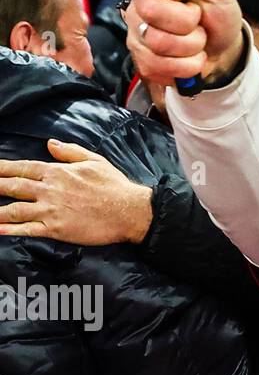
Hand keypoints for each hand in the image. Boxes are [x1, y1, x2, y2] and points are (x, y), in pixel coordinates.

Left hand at [0, 140, 152, 244]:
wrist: (130, 211)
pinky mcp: (55, 229)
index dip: (2, 168)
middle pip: (12, 186)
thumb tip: (49, 144)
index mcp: (58, 172)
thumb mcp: (95, 161)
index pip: (23, 167)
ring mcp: (50, 210)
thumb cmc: (115, 185)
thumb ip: (70, 152)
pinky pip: (26, 229)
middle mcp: (50, 190)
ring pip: (13, 210)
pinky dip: (9, 230)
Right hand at [126, 0, 245, 85]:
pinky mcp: (141, 59)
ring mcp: (136, 31)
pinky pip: (159, 65)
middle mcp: (139, 0)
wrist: (222, 48)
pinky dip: (187, 65)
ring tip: (197, 38)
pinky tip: (191, 56)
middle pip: (151, 10)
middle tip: (197, 19)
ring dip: (191, 45)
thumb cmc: (217, 13)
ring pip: (158, 41)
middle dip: (187, 20)